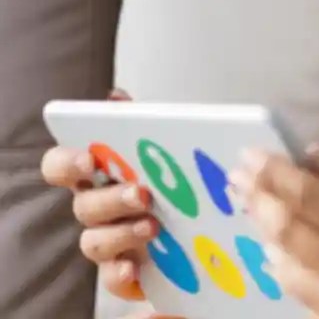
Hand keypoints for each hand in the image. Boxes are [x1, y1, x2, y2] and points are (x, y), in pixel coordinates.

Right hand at [39, 89, 158, 300]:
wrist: (203, 224)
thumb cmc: (171, 179)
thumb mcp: (161, 146)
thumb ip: (138, 121)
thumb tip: (115, 96)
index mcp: (97, 175)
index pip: (59, 167)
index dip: (66, 163)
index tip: (89, 160)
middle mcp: (96, 208)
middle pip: (84, 205)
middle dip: (111, 199)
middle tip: (142, 194)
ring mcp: (107, 240)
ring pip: (94, 241)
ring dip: (120, 233)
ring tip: (153, 225)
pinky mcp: (125, 269)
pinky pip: (110, 276)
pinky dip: (118, 272)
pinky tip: (134, 267)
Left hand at [232, 147, 318, 318]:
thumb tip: (315, 154)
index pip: (302, 197)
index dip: (271, 173)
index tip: (250, 156)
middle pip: (283, 233)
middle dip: (257, 201)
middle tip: (239, 179)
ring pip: (286, 271)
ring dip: (268, 237)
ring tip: (258, 212)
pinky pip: (306, 297)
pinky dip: (290, 268)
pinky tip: (288, 252)